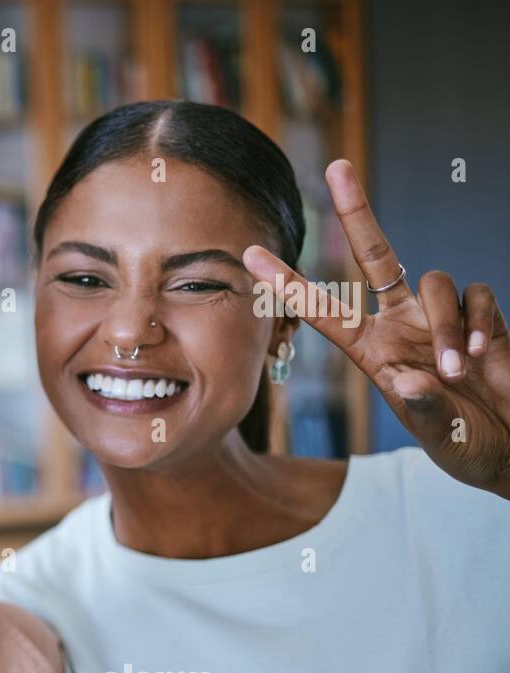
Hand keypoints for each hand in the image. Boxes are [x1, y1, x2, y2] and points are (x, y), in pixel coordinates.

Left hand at [243, 159, 509, 499]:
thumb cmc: (467, 443)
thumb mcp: (438, 435)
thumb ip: (422, 408)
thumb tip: (410, 377)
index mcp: (373, 352)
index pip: (324, 310)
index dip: (288, 283)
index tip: (252, 254)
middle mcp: (400, 324)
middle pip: (376, 254)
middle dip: (357, 211)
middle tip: (337, 167)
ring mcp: (440, 316)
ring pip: (433, 282)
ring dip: (444, 324)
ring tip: (457, 369)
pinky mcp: (481, 314)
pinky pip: (475, 293)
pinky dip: (476, 321)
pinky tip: (481, 354)